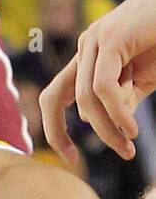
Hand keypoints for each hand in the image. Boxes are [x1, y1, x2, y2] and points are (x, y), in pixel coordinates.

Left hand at [41, 0, 155, 161]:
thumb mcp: (143, 78)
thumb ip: (123, 101)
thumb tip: (104, 126)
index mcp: (87, 58)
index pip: (54, 97)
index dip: (54, 128)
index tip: (71, 158)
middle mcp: (85, 47)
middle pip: (53, 97)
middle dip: (59, 133)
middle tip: (75, 160)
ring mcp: (96, 40)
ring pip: (87, 97)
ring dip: (107, 128)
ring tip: (128, 146)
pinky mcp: (113, 38)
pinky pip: (104, 86)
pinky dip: (117, 112)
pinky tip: (131, 129)